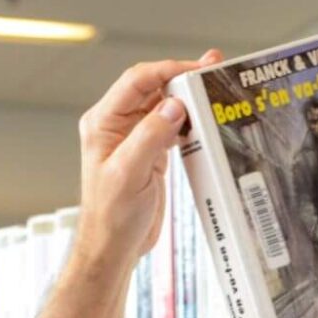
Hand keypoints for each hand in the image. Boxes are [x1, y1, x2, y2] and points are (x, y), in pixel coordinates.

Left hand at [70, 51, 221, 272]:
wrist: (113, 248)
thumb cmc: (111, 217)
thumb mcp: (128, 175)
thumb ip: (150, 137)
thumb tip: (173, 106)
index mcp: (103, 123)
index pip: (137, 81)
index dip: (167, 70)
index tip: (196, 69)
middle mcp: (117, 125)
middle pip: (152, 87)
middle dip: (182, 76)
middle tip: (212, 69)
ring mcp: (134, 138)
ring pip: (163, 105)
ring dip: (188, 96)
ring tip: (213, 86)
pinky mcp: (150, 153)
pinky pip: (171, 127)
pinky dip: (189, 121)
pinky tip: (205, 117)